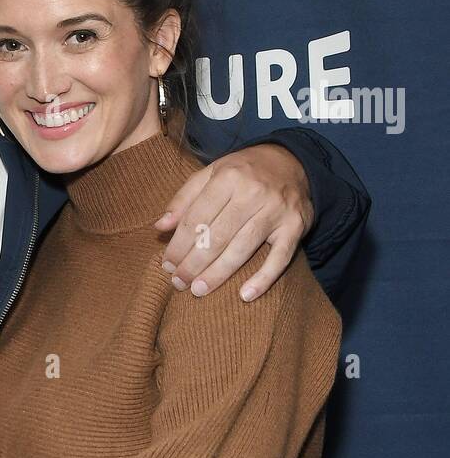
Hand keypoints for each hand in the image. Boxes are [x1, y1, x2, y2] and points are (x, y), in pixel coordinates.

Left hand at [155, 142, 313, 299]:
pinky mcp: (296, 227)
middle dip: (194, 263)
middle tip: (179, 282)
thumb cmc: (244, 172)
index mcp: (228, 177)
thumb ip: (184, 198)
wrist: (294, 162)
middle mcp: (253, 193)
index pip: (197, 218)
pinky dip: (263, 278)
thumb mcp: (211, 173)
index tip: (167, 264)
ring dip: (218, 274)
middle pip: (217, 236)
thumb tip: (160, 227)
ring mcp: (276, 211)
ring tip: (198, 290)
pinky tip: (245, 295)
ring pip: (242, 249)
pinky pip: (280, 257)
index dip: (179, 244)